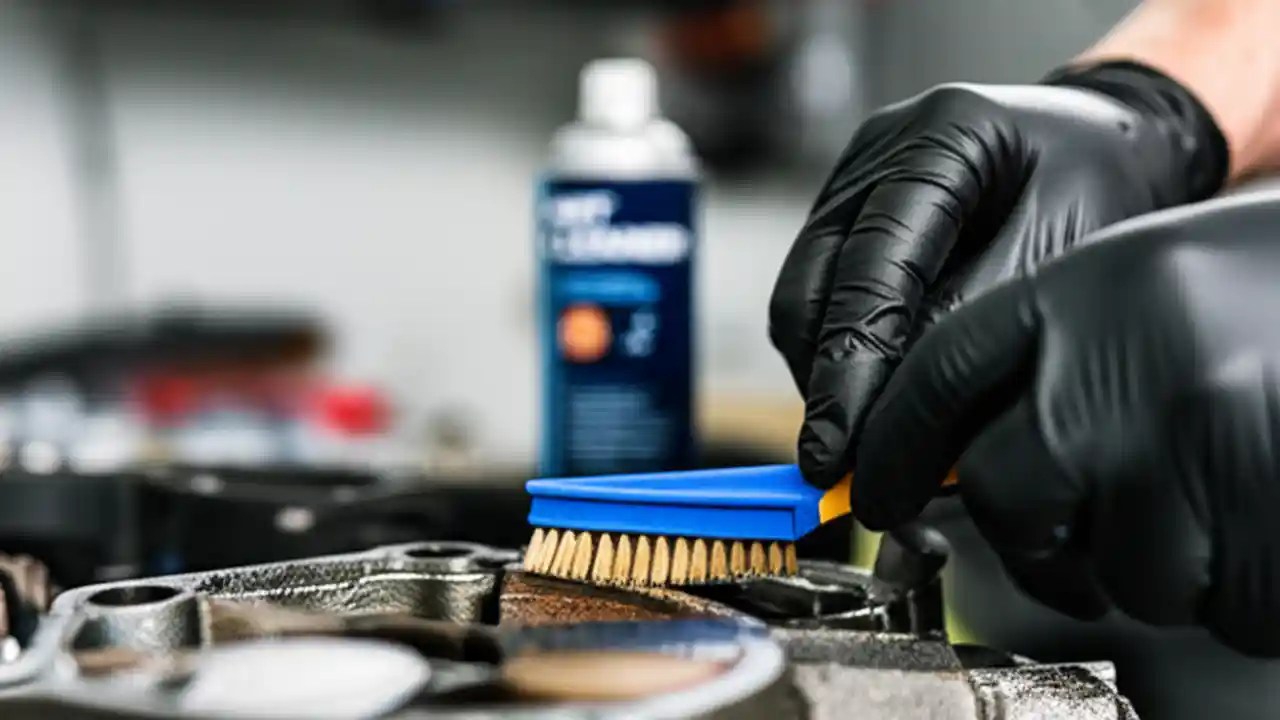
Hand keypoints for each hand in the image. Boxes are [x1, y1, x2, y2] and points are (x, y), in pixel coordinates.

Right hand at [769, 62, 1225, 486]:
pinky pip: (818, 303)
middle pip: (813, 286)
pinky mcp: (845, 223)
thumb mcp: (1067, 249)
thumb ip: (978, 319)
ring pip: (802, 302)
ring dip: (824, 379)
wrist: (1116, 142)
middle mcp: (877, 154)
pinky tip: (872, 404)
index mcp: (941, 136)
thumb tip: (902, 409)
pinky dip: (838, 360)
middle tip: (836, 466)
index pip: (873, 263)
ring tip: (862, 446)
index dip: (852, 365)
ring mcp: (851, 186)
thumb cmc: (1108, 188)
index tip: (841, 445)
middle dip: (824, 385)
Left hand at [853, 194, 1279, 655]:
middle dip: (1045, 531)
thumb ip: (1055, 359)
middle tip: (1101, 514)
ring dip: (1169, 556)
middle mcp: (1128, 363)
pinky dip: (1248, 585)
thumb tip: (966, 459)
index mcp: (1089, 289)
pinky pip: (1221, 607)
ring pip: (1122, 571)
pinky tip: (1276, 511)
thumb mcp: (1153, 285)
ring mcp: (1200, 446)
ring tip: (1236, 479)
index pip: (936, 380)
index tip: (880, 495)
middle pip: (1013, 498)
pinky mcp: (1267, 524)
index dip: (897, 450)